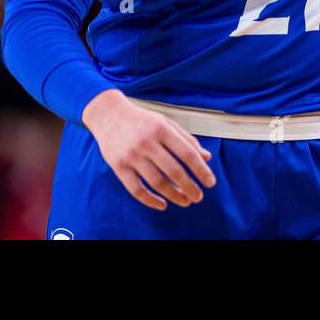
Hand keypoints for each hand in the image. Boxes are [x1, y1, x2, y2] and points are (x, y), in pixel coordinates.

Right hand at [81, 89, 216, 210]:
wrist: (108, 114)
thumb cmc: (142, 120)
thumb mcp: (165, 123)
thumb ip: (186, 139)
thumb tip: (206, 157)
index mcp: (162, 129)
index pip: (187, 153)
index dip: (201, 170)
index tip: (210, 183)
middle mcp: (147, 142)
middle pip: (173, 170)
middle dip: (189, 187)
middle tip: (198, 197)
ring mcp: (131, 155)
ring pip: (157, 182)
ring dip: (174, 195)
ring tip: (185, 201)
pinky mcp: (118, 166)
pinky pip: (136, 189)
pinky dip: (150, 200)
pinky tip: (162, 205)